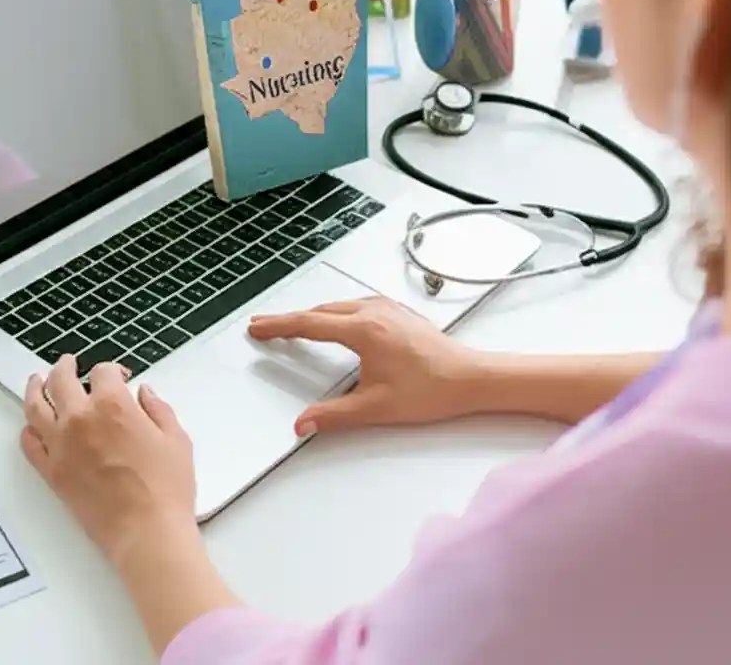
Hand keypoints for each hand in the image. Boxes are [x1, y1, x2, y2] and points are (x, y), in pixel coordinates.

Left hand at [20, 355, 196, 564]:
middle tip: (67, 363)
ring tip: (36, 381)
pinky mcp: (52, 472)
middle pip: (60, 380)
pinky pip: (29, 444)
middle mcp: (80, 420)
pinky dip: (28, 430)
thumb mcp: (176, 440)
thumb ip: (158, 410)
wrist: (146, 531)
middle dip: (65, 367)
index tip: (117, 375)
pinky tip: (31, 426)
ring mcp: (61, 446)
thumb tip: (145, 394)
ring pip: (35, 407)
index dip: (111, 369)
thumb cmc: (166, 490)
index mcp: (113, 406)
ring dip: (34, 388)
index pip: (102, 372)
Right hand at [248, 297, 479, 434]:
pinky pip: (355, 306)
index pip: (309, 325)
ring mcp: (387, 309)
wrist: (472, 378)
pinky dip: (334, 312)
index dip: (279, 327)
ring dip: (312, 314)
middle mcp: (374, 312)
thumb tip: (303, 423)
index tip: (258, 328)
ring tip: (292, 324)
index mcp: (364, 330)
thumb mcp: (376, 408)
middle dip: (289, 319)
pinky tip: (333, 322)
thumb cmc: (432, 389)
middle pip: (319, 311)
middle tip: (264, 326)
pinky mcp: (398, 314)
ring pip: (337, 306)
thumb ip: (333, 416)